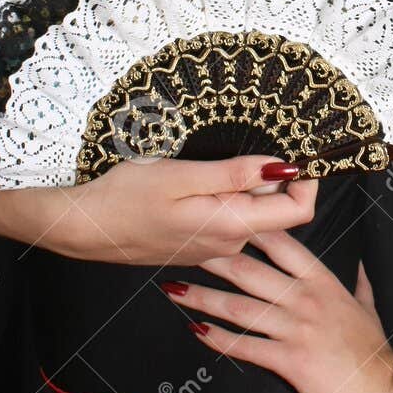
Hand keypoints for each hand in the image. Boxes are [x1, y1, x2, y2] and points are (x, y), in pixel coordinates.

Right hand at [0, 156, 317, 266]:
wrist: (84, 229)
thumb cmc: (125, 198)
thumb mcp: (182, 176)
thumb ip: (235, 175)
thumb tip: (284, 167)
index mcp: (232, 225)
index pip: (299, 211)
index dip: (308, 180)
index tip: (298, 150)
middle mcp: (230, 243)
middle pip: (279, 212)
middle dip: (278, 178)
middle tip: (255, 144)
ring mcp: (214, 248)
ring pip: (253, 215)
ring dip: (250, 187)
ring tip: (221, 161)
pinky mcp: (198, 245)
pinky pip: (230, 221)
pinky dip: (229, 199)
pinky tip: (202, 183)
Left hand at [162, 230, 392, 392]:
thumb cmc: (376, 353)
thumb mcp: (369, 309)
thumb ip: (358, 284)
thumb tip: (358, 265)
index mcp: (323, 281)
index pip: (281, 243)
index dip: (249, 227)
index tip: (221, 215)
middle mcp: (306, 298)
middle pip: (250, 269)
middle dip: (212, 256)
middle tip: (181, 247)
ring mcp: (297, 328)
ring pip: (239, 306)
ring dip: (203, 297)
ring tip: (172, 288)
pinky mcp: (290, 360)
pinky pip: (246, 346)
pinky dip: (217, 339)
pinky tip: (195, 330)